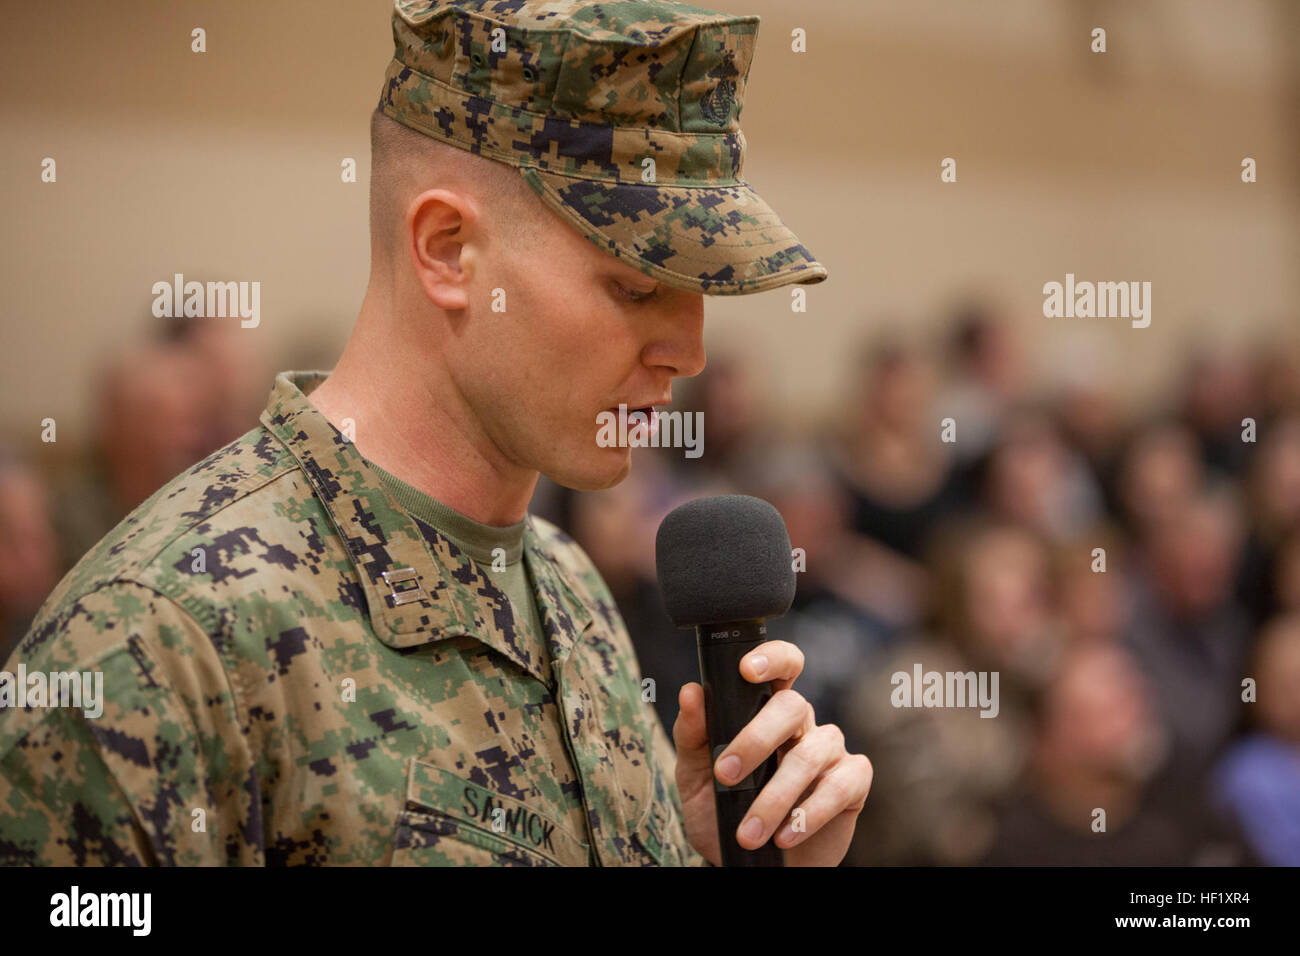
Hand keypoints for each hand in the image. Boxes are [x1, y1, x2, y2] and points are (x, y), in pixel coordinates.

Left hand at [672, 640, 872, 865]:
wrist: (749, 867)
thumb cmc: (724, 816)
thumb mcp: (696, 779)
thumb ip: (692, 737)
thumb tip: (690, 692)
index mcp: (767, 712)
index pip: (782, 667)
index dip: (773, 657)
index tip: (747, 669)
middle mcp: (803, 724)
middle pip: (794, 705)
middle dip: (756, 738)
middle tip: (726, 775)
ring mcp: (831, 752)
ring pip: (813, 752)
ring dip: (775, 796)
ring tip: (749, 833)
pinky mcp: (853, 784)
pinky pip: (840, 786)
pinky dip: (809, 813)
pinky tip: (785, 835)